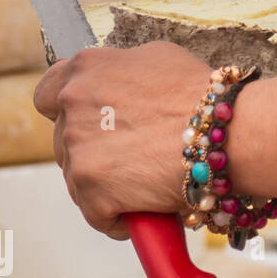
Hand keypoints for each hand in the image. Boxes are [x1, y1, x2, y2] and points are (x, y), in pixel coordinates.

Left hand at [33, 41, 211, 239]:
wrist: (228, 133)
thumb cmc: (201, 97)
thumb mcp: (154, 59)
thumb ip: (119, 72)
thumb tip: (111, 85)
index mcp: (84, 70)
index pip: (48, 96)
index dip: (65, 115)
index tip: (85, 127)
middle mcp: (73, 105)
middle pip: (64, 142)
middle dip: (92, 153)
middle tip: (129, 160)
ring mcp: (78, 149)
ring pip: (77, 180)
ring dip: (104, 186)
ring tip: (143, 184)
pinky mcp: (91, 189)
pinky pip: (95, 214)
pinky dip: (117, 218)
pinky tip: (143, 209)